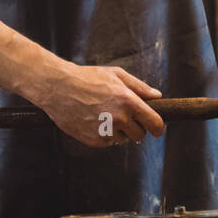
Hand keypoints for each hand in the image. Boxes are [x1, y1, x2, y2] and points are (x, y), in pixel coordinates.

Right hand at [35, 63, 164, 148]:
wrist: (58, 88)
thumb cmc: (87, 78)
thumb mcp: (116, 74)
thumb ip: (139, 87)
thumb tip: (157, 96)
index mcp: (129, 101)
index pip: (155, 123)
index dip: (159, 127)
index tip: (158, 128)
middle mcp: (119, 118)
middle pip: (140, 135)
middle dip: (136, 127)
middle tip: (125, 116)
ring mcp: (106, 131)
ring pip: (123, 139)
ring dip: (119, 131)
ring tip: (104, 114)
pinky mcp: (94, 140)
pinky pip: (108, 143)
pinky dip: (105, 135)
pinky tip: (94, 120)